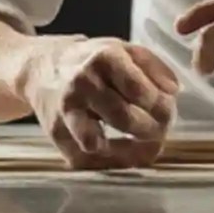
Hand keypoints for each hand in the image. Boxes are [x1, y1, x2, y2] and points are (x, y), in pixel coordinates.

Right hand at [17, 36, 179, 168]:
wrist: (40, 66)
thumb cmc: (92, 61)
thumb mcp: (124, 50)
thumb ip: (154, 66)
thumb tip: (173, 91)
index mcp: (103, 58)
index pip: (141, 91)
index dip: (162, 106)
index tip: (167, 110)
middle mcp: (81, 83)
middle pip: (124, 119)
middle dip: (151, 131)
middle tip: (160, 130)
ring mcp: (65, 110)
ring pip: (97, 144)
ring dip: (128, 153)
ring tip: (144, 148)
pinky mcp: (55, 132)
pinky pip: (84, 159)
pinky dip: (106, 162)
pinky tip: (121, 152)